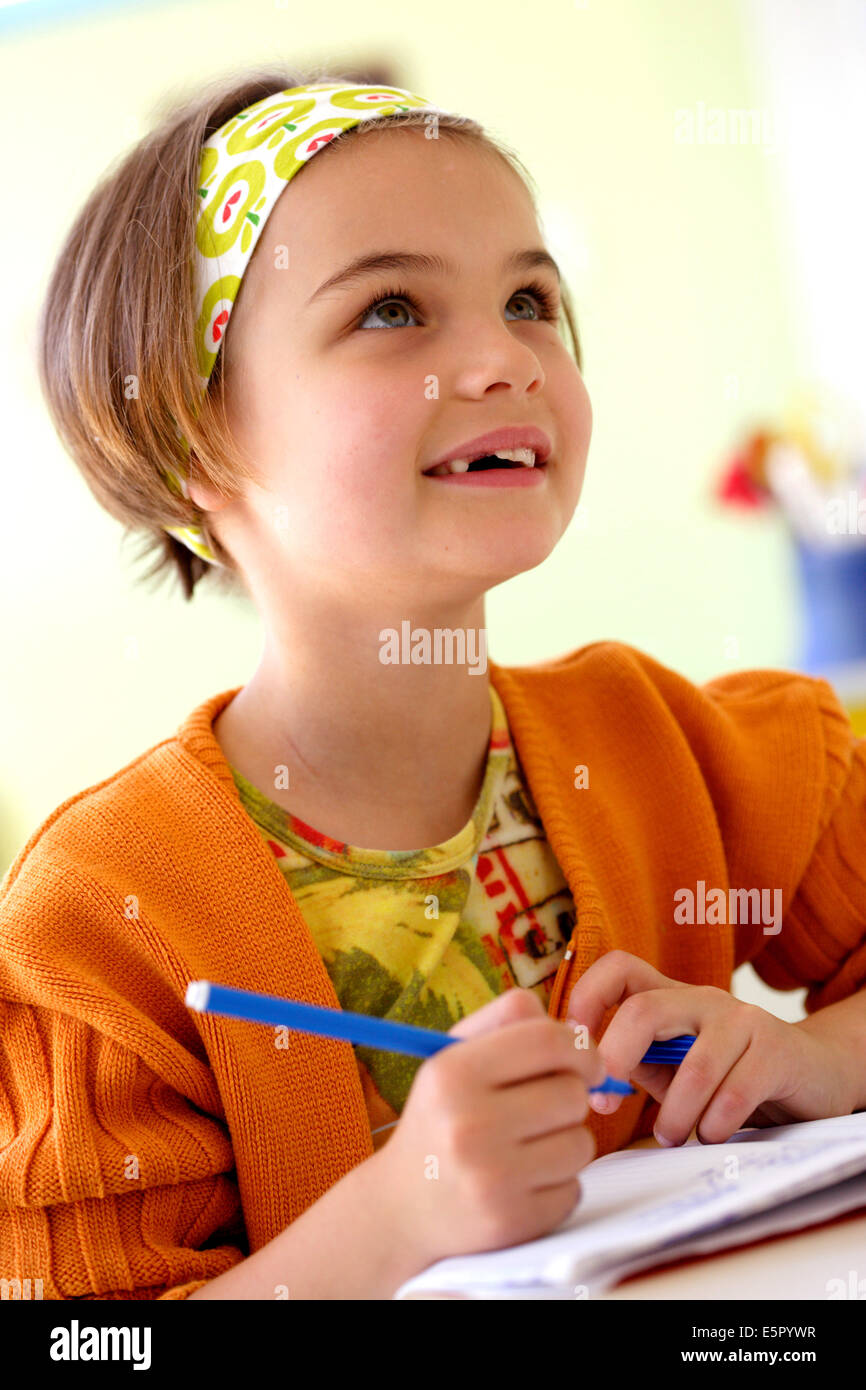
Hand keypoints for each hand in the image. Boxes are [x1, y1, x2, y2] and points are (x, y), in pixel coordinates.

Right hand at [374, 987, 606, 1268]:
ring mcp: (491, 1179)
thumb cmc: (442, 1118)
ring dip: (566, 1142)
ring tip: (529, 1147)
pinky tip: (524, 1182)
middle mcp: (468, 1125)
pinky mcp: (513, 1222)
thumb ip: (510, 1023)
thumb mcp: (454, 1057)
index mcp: (452, 1074)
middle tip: (541, 1110)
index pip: (546, 1039)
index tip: (585, 1063)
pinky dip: (558, 1185)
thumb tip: (578, 1035)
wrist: (402, 1206)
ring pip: (581, 1143)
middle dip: (569, 1097)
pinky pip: (574, 1189)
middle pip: (572, 1093)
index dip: (580, 1048)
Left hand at [565, 950, 856, 1145]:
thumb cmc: (727, 1074)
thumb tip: (581, 1079)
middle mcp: (703, 999)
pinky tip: (710, 1135)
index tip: (575, 1048)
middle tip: (604, 1103)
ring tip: (668, 1137)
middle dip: (617, 1058)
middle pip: (645, 1010)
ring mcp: (742, 1021)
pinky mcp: (775, 1052)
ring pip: (694, 1067)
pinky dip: (713, 1124)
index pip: (619, 968)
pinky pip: (734, 1093)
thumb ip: (633, 1062)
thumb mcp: (672, 1064)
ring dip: (673, 1113)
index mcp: (670, 997)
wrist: (811, 1075)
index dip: (587, 997)